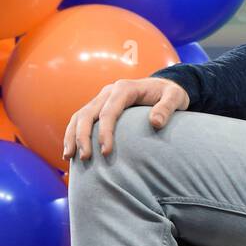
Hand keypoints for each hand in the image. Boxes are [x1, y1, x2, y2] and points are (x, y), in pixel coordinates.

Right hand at [62, 77, 190, 161]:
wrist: (164, 86)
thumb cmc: (171, 93)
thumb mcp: (176, 97)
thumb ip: (167, 108)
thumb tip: (155, 123)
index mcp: (124, 89)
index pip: (109, 112)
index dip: (105, 132)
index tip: (106, 153)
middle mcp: (109, 91)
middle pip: (88, 114)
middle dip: (83, 137)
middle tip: (85, 158)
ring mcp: (102, 98)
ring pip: (79, 116)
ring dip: (72, 136)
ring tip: (69, 156)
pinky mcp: (99, 106)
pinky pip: (81, 118)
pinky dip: (73, 133)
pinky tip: (71, 151)